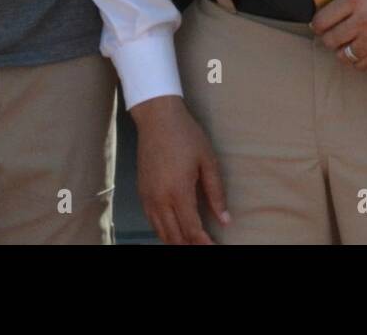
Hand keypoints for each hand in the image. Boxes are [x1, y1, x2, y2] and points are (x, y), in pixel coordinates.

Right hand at [129, 95, 229, 243]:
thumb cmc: (186, 135)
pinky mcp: (142, 193)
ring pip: (161, 233)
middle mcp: (159, 199)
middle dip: (190, 246)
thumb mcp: (208, 160)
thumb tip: (225, 219)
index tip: (215, 246)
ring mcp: (148, 197)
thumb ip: (216, 192)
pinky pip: (152, 222)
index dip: (204, 243)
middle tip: (206, 245)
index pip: (191, 230)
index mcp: (178, 191)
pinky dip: (164, 231)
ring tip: (193, 241)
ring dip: (177, 241)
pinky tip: (176, 230)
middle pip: (174, 237)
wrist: (157, 118)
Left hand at [311, 0, 366, 70]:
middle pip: (330, 40)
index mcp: (357, 0)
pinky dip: (357, 61)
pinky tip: (359, 53)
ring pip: (345, 56)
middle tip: (329, 34)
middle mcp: (364, 23)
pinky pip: (364, 65)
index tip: (318, 23)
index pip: (323, 20)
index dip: (317, 23)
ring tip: (344, 44)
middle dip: (326, 37)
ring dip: (341, 50)